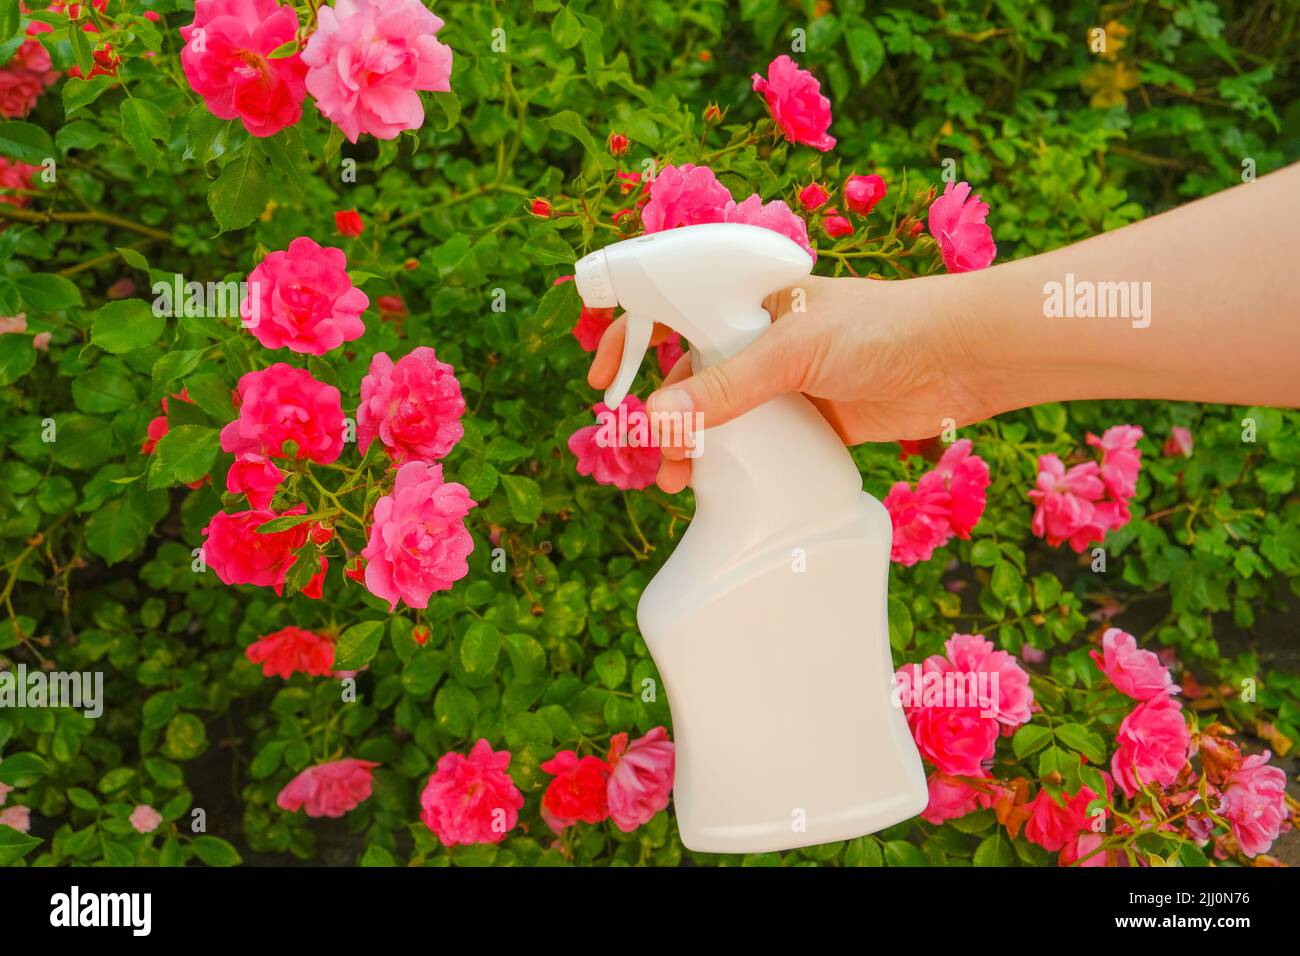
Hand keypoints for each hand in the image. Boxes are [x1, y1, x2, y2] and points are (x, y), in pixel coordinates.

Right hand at [587, 273, 991, 492]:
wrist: (961, 360)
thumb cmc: (883, 328)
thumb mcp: (795, 350)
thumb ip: (728, 385)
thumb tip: (657, 422)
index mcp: (751, 301)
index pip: (675, 311)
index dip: (633, 337)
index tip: (601, 374)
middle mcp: (763, 340)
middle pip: (692, 375)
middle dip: (660, 411)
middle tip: (643, 447)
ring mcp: (787, 384)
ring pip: (722, 416)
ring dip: (694, 446)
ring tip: (678, 480)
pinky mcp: (813, 424)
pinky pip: (759, 446)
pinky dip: (734, 465)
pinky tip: (719, 486)